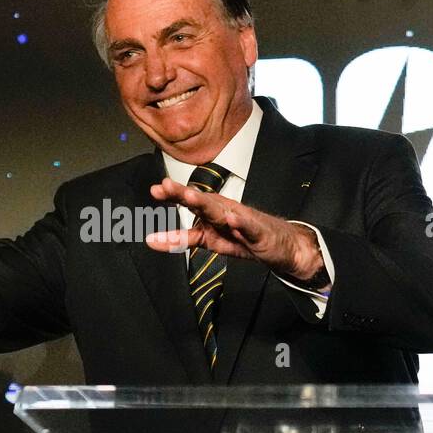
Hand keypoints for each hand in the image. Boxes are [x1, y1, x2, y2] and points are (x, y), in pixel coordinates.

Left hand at [144, 178, 327, 286]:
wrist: (282, 246)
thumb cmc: (244, 238)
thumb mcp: (209, 241)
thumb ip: (181, 239)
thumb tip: (150, 240)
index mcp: (212, 213)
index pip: (189, 202)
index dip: (173, 196)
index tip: (155, 190)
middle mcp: (224, 212)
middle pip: (201, 202)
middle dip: (183, 194)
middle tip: (165, 186)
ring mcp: (241, 220)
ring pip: (221, 211)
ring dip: (205, 203)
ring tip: (191, 196)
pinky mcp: (258, 232)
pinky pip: (248, 227)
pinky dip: (240, 223)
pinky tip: (231, 219)